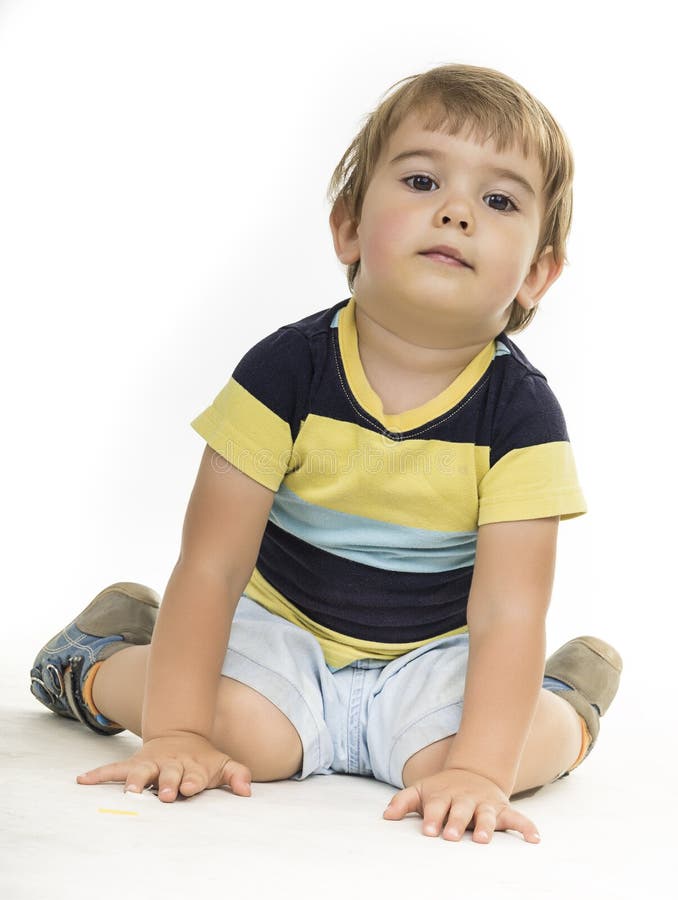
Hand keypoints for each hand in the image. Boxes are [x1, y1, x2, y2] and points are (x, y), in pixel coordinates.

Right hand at [76, 732, 252, 802]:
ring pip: (140, 771)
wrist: (182, 735)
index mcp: (192, 767)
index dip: (192, 781)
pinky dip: (99, 774)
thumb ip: (237, 774)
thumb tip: (247, 790)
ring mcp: (151, 764)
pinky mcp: (135, 763)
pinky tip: (83, 780)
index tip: (189, 787)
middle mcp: (170, 765)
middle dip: (167, 784)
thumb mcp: (223, 764)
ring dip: (134, 781)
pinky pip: (114, 768)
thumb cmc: (203, 760)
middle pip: (168, 774)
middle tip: (165, 794)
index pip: (194, 776)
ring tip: (128, 791)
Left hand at [382, 767, 539, 842]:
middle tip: (451, 837)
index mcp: (444, 796)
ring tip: (483, 839)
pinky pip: (518, 818)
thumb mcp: (421, 789)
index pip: (436, 806)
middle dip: (456, 823)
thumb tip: (386, 816)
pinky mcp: (502, 809)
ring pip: (487, 816)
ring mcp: (484, 804)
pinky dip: (527, 827)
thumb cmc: (442, 789)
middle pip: (460, 811)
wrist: (472, 772)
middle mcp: (465, 800)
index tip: (427, 830)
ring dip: (486, 827)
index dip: (432, 817)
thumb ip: (403, 802)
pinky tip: (534, 838)